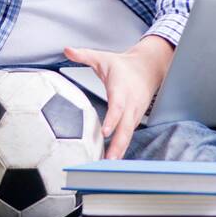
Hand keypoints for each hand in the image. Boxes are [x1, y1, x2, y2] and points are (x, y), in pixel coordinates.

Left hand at [64, 35, 173, 160]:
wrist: (148, 69)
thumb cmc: (123, 66)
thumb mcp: (103, 57)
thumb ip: (84, 55)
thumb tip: (66, 49)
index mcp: (121, 89)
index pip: (118, 106)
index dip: (112, 119)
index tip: (105, 132)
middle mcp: (130, 104)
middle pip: (126, 128)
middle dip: (118, 145)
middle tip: (108, 161)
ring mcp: (134, 114)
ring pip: (128, 135)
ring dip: (119, 151)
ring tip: (107, 167)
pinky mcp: (134, 120)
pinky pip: (128, 136)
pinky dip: (121, 149)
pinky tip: (111, 162)